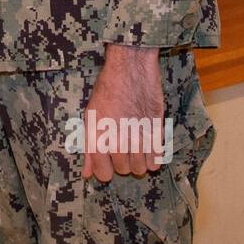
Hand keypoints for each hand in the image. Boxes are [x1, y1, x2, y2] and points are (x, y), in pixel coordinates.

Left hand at [82, 45, 164, 181]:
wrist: (130, 69)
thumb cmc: (106, 90)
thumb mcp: (90, 118)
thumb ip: (89, 149)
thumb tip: (87, 174)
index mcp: (98, 139)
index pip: (104, 175)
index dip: (105, 168)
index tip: (107, 159)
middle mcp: (118, 142)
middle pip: (124, 171)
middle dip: (122, 161)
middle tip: (122, 144)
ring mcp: (139, 138)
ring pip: (140, 168)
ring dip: (138, 160)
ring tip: (134, 144)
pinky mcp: (157, 133)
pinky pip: (157, 160)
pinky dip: (153, 157)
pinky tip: (147, 145)